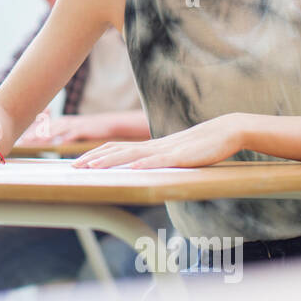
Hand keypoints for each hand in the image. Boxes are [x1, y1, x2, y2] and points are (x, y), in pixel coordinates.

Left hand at [15, 113, 108, 146]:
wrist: (109, 124)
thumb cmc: (90, 130)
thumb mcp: (74, 131)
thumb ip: (64, 137)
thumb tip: (54, 144)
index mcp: (62, 122)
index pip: (45, 127)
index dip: (34, 132)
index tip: (23, 139)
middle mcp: (66, 122)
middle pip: (48, 127)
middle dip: (36, 134)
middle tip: (24, 141)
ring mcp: (74, 124)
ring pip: (58, 129)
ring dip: (47, 135)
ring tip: (38, 141)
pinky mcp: (83, 129)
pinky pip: (72, 134)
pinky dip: (65, 139)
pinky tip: (59, 145)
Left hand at [72, 115, 243, 168]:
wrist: (227, 131)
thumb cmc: (202, 145)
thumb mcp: (175, 156)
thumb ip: (159, 161)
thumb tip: (142, 170)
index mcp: (151, 147)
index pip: (117, 149)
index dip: (97, 155)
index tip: (78, 162)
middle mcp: (154, 146)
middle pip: (118, 151)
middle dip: (94, 158)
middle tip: (73, 167)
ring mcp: (168, 150)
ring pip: (133, 155)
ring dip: (111, 161)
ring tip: (93, 167)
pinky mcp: (183, 156)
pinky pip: (161, 161)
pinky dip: (145, 164)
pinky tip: (133, 168)